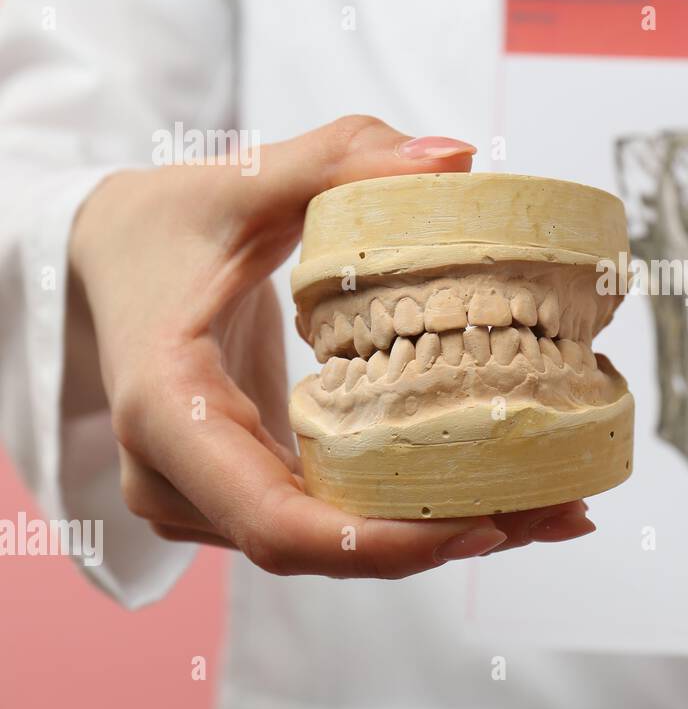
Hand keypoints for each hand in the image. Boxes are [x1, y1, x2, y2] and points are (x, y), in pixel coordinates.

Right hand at [68, 115, 596, 577]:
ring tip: (556, 507)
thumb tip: (459, 159)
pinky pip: (332, 518)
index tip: (482, 524)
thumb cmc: (161, 224)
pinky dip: (414, 513)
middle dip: (444, 540)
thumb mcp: (241, 179)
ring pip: (335, 545)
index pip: (276, 523)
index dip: (382, 544)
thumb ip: (341, 159)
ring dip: (443, 532)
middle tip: (561, 512)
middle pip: (324, 548)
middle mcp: (181, 478)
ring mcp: (209, 495)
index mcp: (170, 412)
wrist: (104, 257)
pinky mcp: (245, 485)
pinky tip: (500, 493)